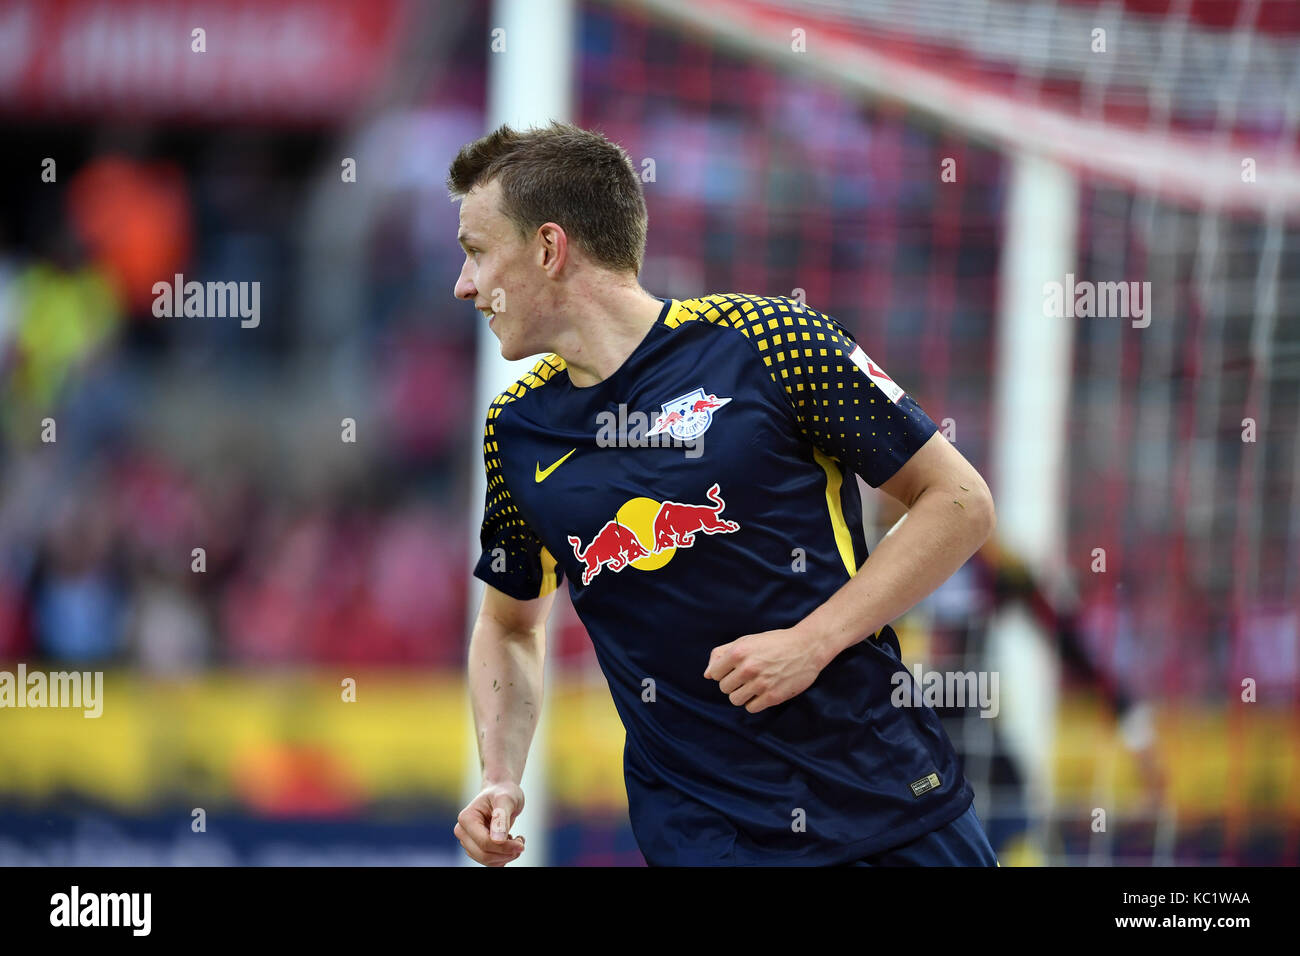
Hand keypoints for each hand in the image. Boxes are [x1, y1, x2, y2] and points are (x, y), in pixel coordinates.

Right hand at [454, 781, 525, 865]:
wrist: (501, 792)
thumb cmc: (504, 793)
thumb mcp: (506, 799)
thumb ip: (501, 818)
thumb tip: (497, 840)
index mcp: (466, 818)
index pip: (484, 842)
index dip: (504, 847)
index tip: (521, 843)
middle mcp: (463, 832)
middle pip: (484, 854)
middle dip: (506, 853)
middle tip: (521, 842)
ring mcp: (468, 841)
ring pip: (487, 861)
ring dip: (506, 856)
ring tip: (517, 840)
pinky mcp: (476, 848)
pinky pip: (490, 862)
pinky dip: (503, 857)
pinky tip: (511, 843)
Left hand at [703, 626, 827, 712]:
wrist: (807, 647)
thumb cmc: (774, 643)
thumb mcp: (746, 641)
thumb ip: (722, 654)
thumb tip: (706, 675)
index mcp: (739, 651)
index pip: (714, 674)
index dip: (722, 672)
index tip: (734, 669)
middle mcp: (748, 667)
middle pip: (724, 688)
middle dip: (733, 683)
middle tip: (748, 676)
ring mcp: (761, 683)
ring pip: (735, 700)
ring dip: (742, 694)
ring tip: (754, 685)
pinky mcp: (773, 696)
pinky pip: (750, 708)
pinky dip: (754, 702)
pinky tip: (763, 692)